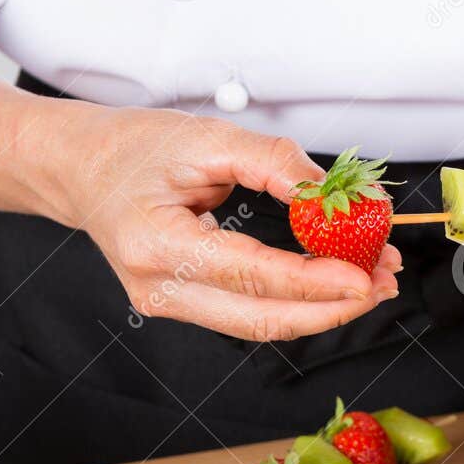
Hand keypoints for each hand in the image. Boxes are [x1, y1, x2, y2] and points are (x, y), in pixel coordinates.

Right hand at [51, 106, 399, 340]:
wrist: (81, 170)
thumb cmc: (131, 150)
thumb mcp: (204, 137)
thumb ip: (272, 163)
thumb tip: (331, 194)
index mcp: (155, 244)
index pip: (249, 274)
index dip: (312, 281)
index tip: (362, 273)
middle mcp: (157, 288)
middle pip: (259, 321)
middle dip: (330, 309)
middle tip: (382, 284)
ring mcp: (166, 305)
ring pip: (258, 326)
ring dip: (320, 310)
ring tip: (372, 283)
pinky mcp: (182, 306)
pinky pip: (248, 313)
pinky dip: (295, 301)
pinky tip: (332, 283)